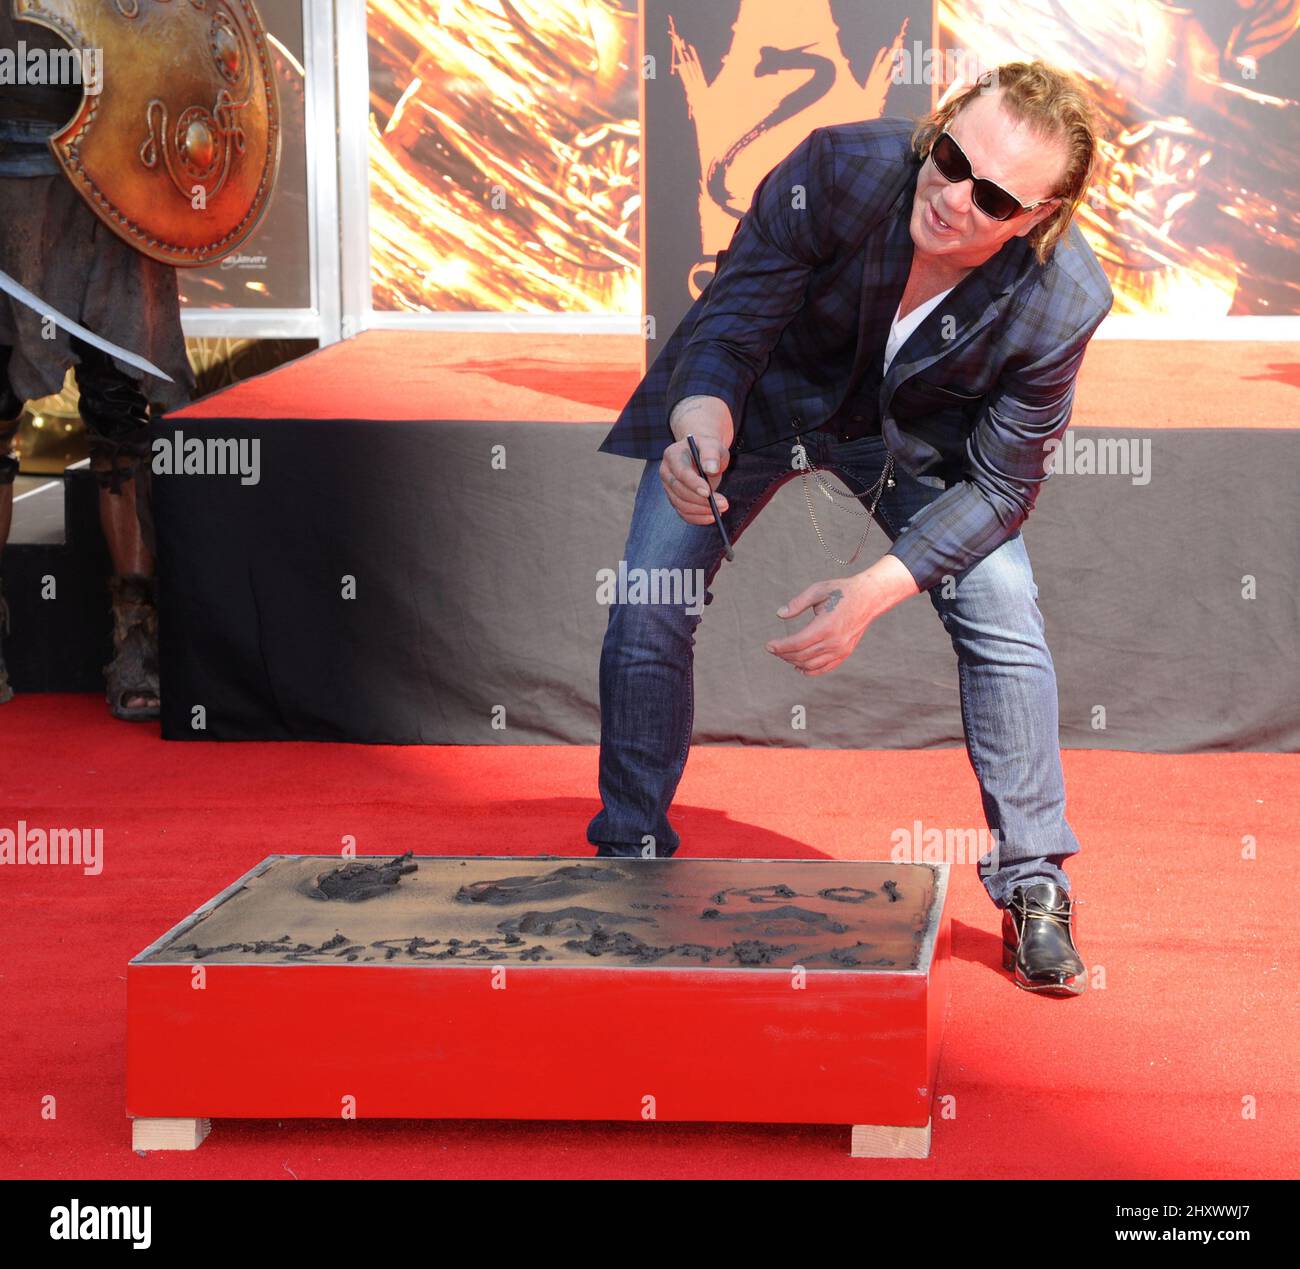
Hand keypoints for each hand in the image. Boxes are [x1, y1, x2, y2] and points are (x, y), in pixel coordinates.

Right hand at [660, 434, 730, 523]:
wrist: (702, 454)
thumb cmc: (707, 448)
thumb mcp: (712, 445)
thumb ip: (711, 454)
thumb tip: (710, 469)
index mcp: (672, 455)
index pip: (681, 473)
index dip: (693, 484)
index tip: (708, 492)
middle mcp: (666, 472)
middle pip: (679, 491)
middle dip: (701, 500)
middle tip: (723, 504)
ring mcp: (669, 488)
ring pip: (681, 505)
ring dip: (702, 511)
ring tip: (722, 508)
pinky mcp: (675, 499)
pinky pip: (683, 513)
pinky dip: (698, 518)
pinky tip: (712, 517)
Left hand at [767, 557, 921, 674]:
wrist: (869, 597)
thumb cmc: (842, 591)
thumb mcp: (818, 590)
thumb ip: (798, 603)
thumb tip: (779, 614)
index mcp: (826, 626)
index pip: (797, 643)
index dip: (780, 646)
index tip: (768, 645)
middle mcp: (834, 641)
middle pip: (802, 656)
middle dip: (784, 654)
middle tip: (773, 649)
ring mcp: (841, 649)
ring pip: (811, 665)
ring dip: (794, 662)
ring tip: (784, 655)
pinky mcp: (845, 653)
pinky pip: (825, 668)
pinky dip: (810, 670)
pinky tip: (799, 667)